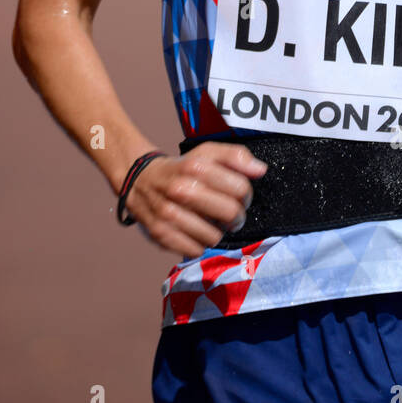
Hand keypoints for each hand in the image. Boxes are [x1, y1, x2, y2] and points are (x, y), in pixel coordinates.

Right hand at [123, 144, 267, 258]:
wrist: (140, 180)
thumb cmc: (181, 168)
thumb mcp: (207, 152)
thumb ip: (236, 156)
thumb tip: (260, 170)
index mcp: (196, 166)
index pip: (241, 189)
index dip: (246, 195)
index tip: (239, 197)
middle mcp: (181, 189)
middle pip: (231, 214)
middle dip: (236, 217)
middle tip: (231, 215)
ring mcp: (169, 213)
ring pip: (214, 236)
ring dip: (217, 232)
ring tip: (209, 221)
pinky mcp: (161, 234)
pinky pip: (195, 250)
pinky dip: (199, 244)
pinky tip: (194, 231)